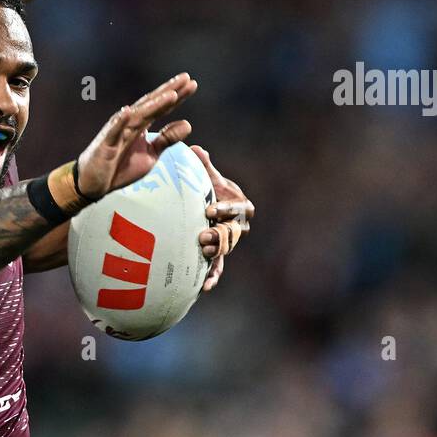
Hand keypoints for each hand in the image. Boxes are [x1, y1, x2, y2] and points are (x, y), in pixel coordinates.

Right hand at [76, 73, 197, 199]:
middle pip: (151, 104)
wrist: (93, 183)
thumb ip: (167, 139)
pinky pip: (113, 132)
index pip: (161, 107)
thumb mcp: (151, 154)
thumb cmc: (120, 166)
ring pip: (137, 116)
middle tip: (186, 78)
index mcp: (141, 124)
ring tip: (170, 95)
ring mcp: (117, 131)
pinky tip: (127, 111)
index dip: (177, 96)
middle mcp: (130, 123)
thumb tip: (188, 124)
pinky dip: (120, 121)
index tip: (192, 84)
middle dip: (168, 92)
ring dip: (153, 105)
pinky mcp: (105, 144)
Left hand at [190, 145, 252, 292]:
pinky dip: (212, 277)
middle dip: (219, 234)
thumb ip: (204, 167)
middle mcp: (238, 226)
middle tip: (203, 235)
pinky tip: (204, 287)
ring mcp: (228, 242)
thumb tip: (195, 149)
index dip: (225, 209)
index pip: (238, 208)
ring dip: (216, 251)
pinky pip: (218, 268)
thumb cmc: (210, 190)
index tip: (209, 210)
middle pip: (233, 232)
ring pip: (226, 249)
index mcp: (240, 206)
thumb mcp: (208, 179)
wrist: (208, 207)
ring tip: (204, 252)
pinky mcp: (217, 255)